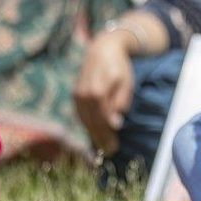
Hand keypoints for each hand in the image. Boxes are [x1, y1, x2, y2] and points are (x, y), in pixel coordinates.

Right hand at [73, 30, 134, 153]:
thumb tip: (115, 123)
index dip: (108, 136)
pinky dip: (88, 125)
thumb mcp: (125, 83)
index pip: (102, 121)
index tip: (114, 149)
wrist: (102, 49)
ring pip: (84, 120)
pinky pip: (81, 115)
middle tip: (110, 151)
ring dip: (93, 134)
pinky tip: (95, 132)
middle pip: (92, 123)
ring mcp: (77, 95)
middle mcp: (83, 95)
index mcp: (97, 93)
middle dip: (101, 139)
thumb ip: (120, 102)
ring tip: (103, 145)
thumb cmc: (119, 67)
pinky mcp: (74, 95)